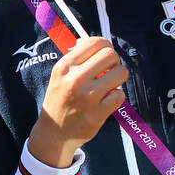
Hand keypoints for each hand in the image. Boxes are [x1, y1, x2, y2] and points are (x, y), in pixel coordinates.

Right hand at [29, 36, 128, 167]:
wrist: (53, 132)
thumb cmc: (59, 100)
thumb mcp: (60, 76)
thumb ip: (76, 59)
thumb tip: (92, 41)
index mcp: (64, 67)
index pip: (95, 43)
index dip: (105, 47)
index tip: (104, 57)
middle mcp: (75, 79)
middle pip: (111, 54)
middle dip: (114, 62)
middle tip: (108, 71)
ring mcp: (87, 97)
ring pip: (120, 73)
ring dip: (118, 78)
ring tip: (109, 85)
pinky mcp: (97, 114)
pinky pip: (120, 95)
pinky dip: (116, 97)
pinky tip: (107, 101)